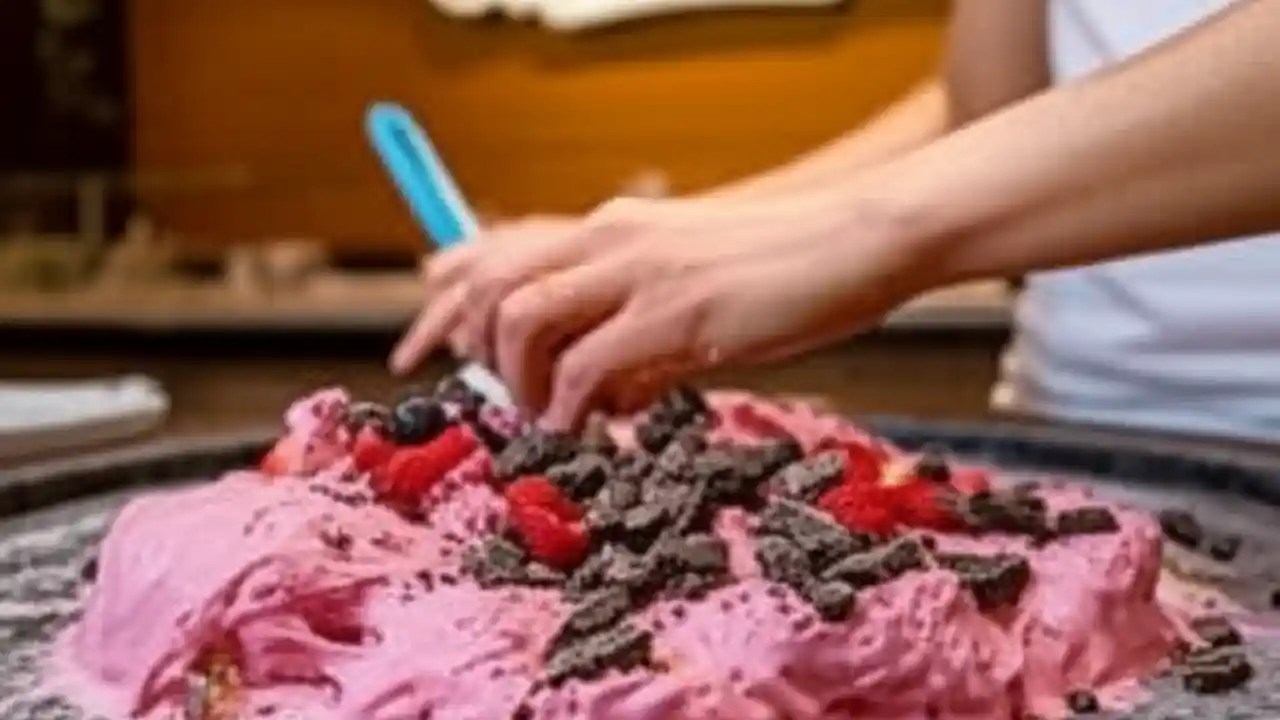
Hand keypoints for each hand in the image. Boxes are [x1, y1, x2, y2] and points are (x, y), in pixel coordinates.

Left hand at [391, 193, 932, 427]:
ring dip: (521, 383)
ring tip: (550, 423)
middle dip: (475, 352)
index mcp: (615, 224)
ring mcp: (643, 272)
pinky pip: (589, 367)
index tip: (426, 345)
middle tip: (500, 402)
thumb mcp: (692, 282)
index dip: (448, 299)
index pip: (499, 249)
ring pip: (525, 320)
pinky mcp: (679, 313)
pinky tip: (595, 429)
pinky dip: (573, 407)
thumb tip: (598, 397)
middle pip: (495, 286)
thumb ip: (636, 330)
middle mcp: (614, 236)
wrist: (860, 238)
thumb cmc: (785, 267)